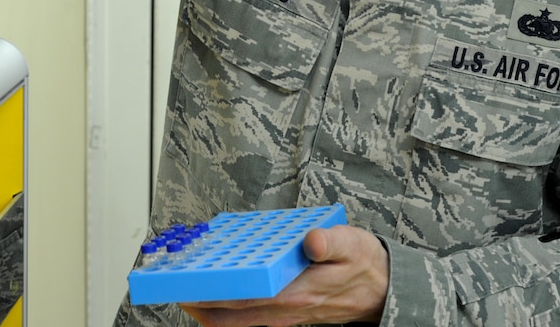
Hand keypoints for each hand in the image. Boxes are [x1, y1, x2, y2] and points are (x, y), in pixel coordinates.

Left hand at [179, 224, 388, 326]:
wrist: (382, 288)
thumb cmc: (363, 263)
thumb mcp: (352, 244)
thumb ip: (331, 242)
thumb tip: (313, 240)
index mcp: (298, 293)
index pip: (247, 299)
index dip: (215, 297)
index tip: (189, 290)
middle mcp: (288, 308)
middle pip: (235, 316)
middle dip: (203, 308)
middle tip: (176, 293)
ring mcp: (287, 313)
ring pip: (242, 320)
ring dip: (215, 310)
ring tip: (190, 295)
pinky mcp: (288, 311)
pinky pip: (252, 315)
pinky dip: (232, 309)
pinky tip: (222, 294)